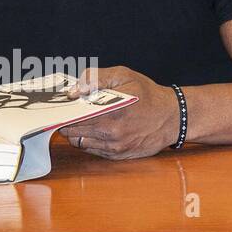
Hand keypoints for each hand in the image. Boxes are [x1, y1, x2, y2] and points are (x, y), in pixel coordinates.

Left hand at [60, 66, 181, 159]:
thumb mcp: (123, 76)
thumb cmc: (147, 94)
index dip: (63, 112)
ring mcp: (114, 147)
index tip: (59, 107)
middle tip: (66, 113)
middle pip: (72, 132)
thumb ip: (95, 78)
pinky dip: (88, 141)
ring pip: (80, 143)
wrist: (173, 118)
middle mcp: (111, 133)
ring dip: (76, 133)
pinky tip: (94, 130)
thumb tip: (74, 91)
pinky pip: (92, 150)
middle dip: (66, 122)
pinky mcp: (118, 156)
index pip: (73, 117)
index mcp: (110, 111)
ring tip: (80, 121)